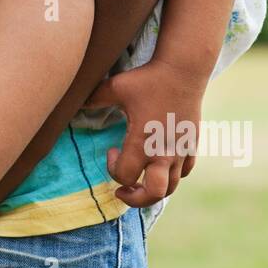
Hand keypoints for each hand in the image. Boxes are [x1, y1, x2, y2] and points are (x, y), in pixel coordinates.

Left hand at [84, 58, 205, 206]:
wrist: (183, 69)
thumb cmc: (147, 79)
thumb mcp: (115, 87)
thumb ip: (93, 99)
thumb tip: (76, 104)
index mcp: (142, 143)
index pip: (124, 176)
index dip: (112, 169)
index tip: (110, 151)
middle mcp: (163, 152)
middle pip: (153, 194)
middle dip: (135, 198)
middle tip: (123, 190)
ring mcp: (181, 150)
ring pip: (171, 187)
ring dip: (153, 189)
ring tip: (141, 183)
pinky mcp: (192, 144)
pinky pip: (185, 171)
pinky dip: (172, 175)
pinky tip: (161, 164)